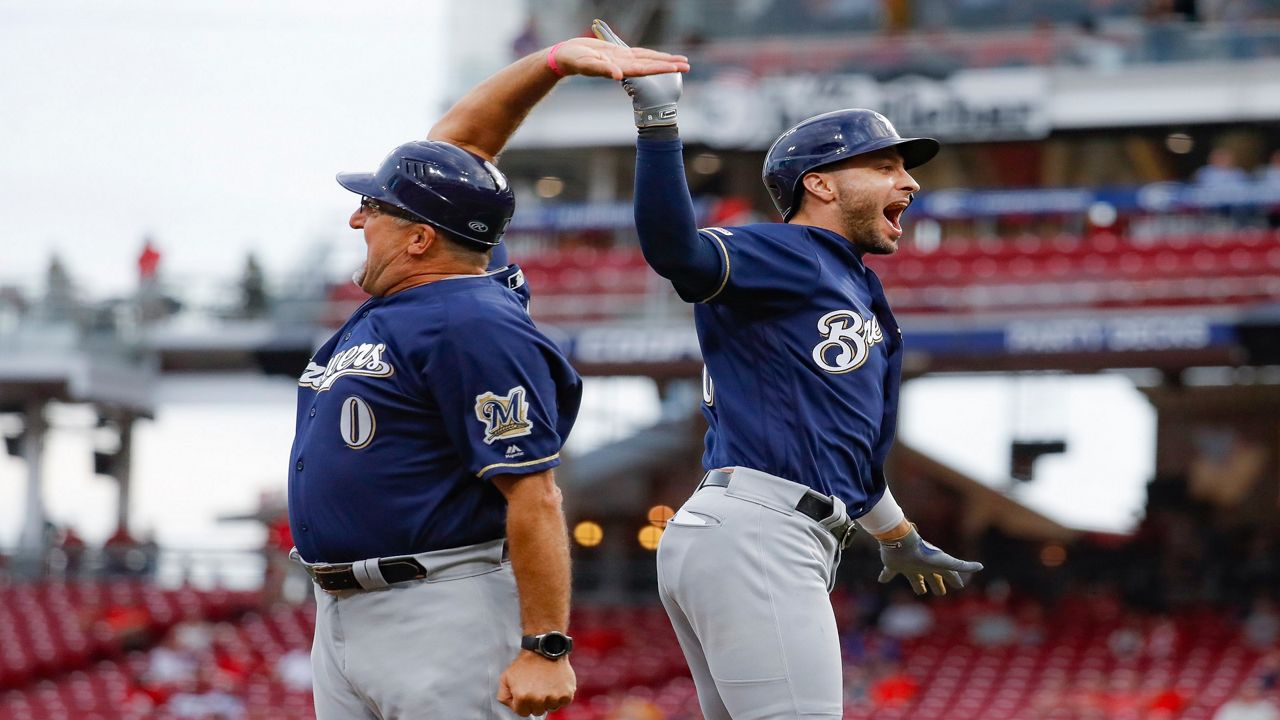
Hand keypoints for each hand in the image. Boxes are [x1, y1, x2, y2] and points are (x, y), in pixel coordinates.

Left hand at [497, 651, 575, 716]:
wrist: (544, 648)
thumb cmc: (525, 663)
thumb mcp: (505, 677)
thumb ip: (504, 696)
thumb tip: (512, 706)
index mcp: (522, 697)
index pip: (523, 713)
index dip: (524, 702)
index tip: (527, 691)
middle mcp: (538, 700)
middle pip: (538, 711)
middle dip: (536, 701)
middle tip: (537, 686)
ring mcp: (553, 698)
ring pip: (551, 707)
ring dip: (549, 699)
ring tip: (547, 683)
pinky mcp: (566, 694)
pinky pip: (563, 702)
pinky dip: (561, 695)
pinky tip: (556, 683)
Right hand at [549, 35, 687, 81]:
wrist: (565, 56)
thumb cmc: (574, 61)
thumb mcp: (587, 64)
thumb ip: (603, 70)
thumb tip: (618, 75)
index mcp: (620, 68)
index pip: (646, 68)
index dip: (662, 67)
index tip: (677, 67)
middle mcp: (624, 65)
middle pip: (651, 64)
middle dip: (669, 64)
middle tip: (688, 65)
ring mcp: (622, 59)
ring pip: (647, 59)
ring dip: (664, 60)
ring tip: (680, 60)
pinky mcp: (618, 53)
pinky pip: (639, 53)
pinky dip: (651, 54)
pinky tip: (659, 56)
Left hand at [877, 526, 982, 595]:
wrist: (901, 543)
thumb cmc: (923, 554)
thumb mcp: (945, 562)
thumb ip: (962, 566)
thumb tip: (981, 566)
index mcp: (933, 565)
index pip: (947, 573)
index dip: (954, 579)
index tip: (959, 586)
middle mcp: (921, 566)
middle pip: (930, 577)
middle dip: (936, 584)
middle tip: (940, 592)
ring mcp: (907, 565)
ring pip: (913, 577)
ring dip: (917, 583)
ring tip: (919, 591)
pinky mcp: (892, 565)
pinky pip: (888, 573)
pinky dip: (884, 576)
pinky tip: (881, 580)